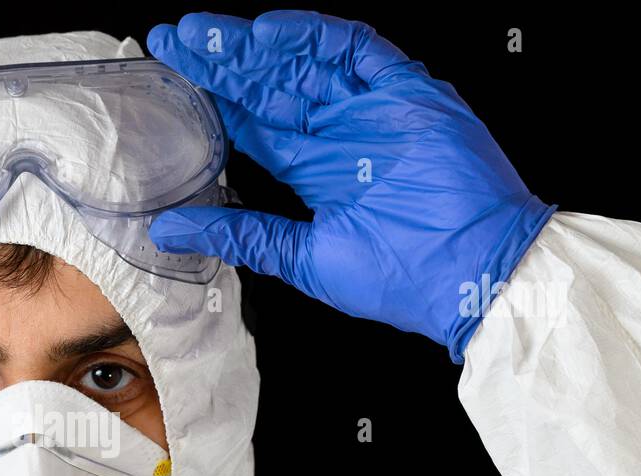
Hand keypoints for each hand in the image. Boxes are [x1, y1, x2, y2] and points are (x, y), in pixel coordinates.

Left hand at [147, 11, 555, 360]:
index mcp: (318, 171)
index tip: (172, 82)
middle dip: (223, 63)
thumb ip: (238, 236)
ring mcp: (373, 110)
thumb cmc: (400, 278)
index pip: (254, 125)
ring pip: (305, 63)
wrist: (471, 276)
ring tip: (206, 35)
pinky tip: (269, 33)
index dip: (214, 101)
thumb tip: (169, 231)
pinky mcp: (408, 93)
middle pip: (271, 86)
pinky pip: (359, 50)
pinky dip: (315, 37)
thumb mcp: (300, 257)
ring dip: (256, 46)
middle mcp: (341, 134)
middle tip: (174, 42)